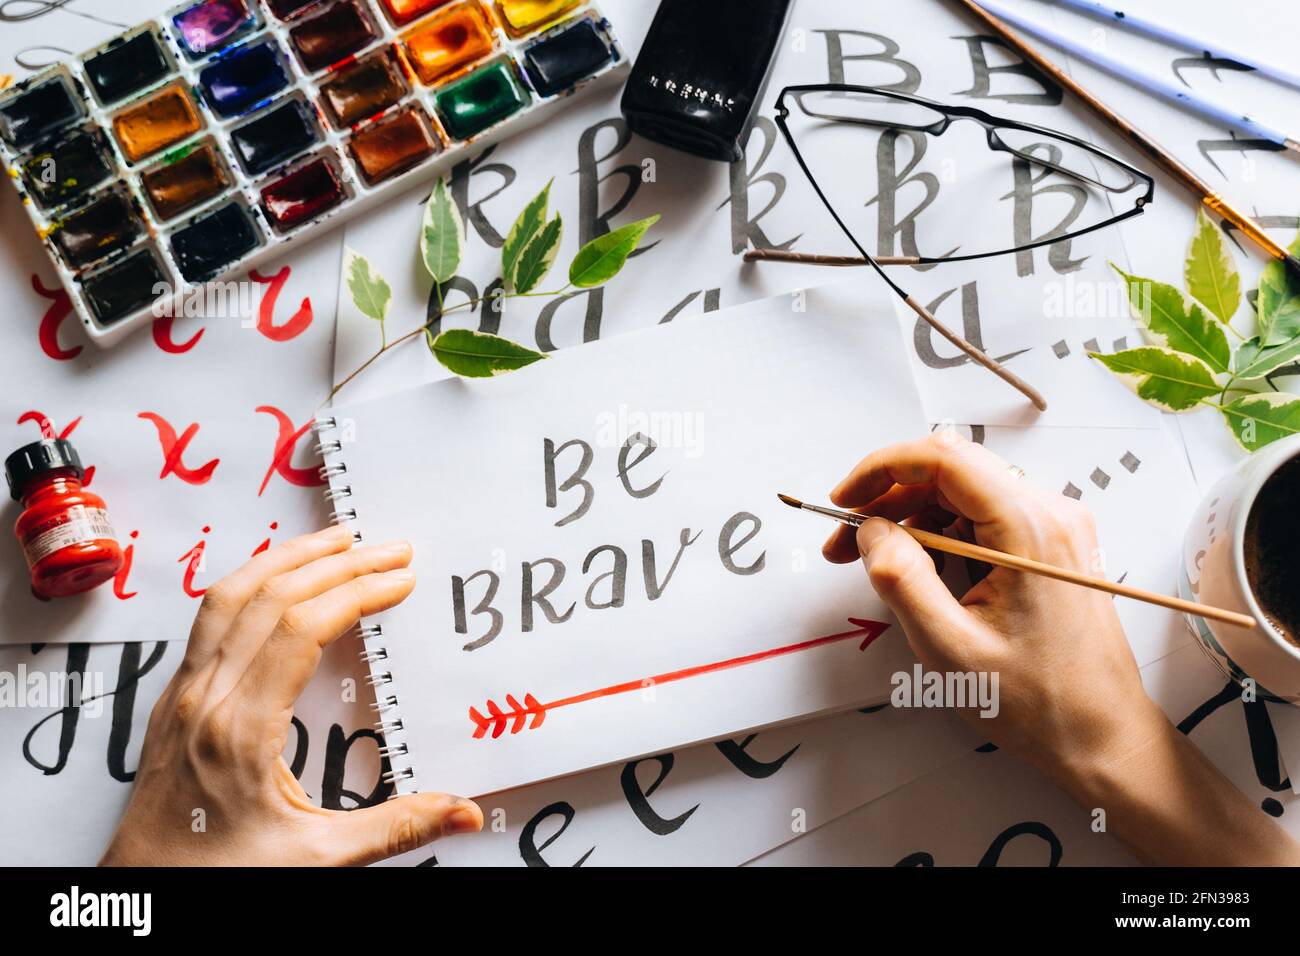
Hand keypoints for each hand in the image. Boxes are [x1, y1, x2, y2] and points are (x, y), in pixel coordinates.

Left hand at [100, 526, 481, 866]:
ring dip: (286, 558)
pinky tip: (278, 580)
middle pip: (270, 598)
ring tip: (336, 539)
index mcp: (241, 730)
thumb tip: (466, 811)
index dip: (356, 593)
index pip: (300, 629)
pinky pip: (209, 618)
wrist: (145, 895)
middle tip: (391, 549)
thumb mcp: (316, 860)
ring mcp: (182, 693)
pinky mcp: (172, 700)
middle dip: (337, 563)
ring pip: (228, 596)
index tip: (401, 580)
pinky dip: (251, 582)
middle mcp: (205, 698)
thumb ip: (395, 829)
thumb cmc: (220, 876)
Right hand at [822, 430, 1167, 783]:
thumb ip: (902, 580)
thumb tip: (871, 532)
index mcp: (1031, 529)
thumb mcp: (951, 648)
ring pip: (964, 493)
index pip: (945, 459)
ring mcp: (1055, 528)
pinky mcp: (1051, 546)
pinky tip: (922, 571)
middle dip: (888, 498)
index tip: (843, 499)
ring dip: (911, 517)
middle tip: (845, 541)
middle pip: (952, 471)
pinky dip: (941, 533)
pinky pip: (983, 518)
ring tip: (876, 562)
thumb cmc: (1041, 703)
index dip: (882, 469)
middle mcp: (1051, 514)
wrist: (1102, 736)